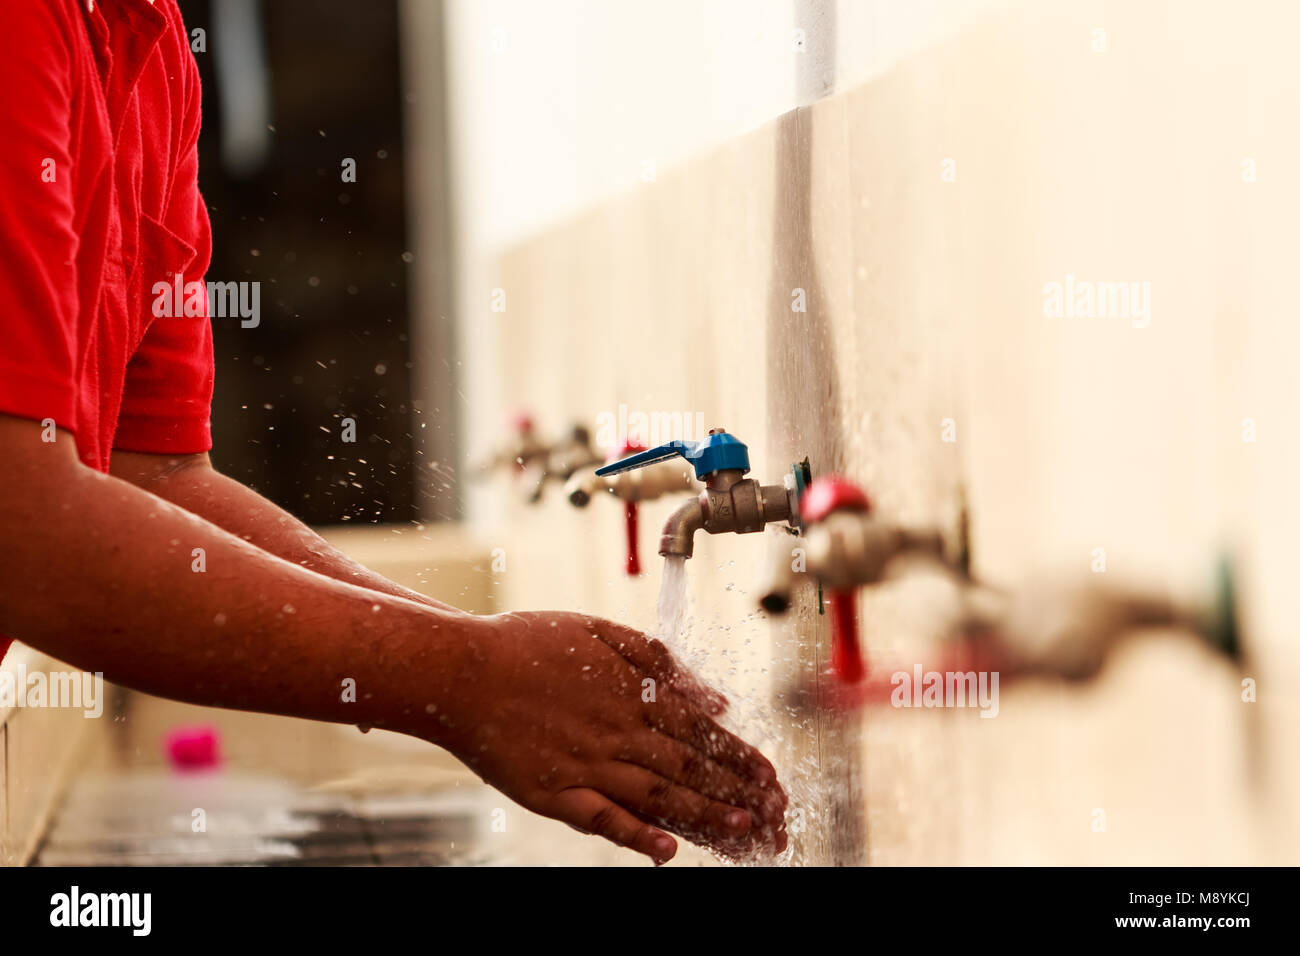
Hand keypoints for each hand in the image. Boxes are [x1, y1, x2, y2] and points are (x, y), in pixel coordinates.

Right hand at [424, 611, 787, 863]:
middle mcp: (615, 731)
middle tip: (773, 810)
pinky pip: (602, 819)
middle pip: (688, 766)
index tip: (769, 771)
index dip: (737, 752)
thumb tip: (711, 696)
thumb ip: (658, 660)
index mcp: (630, 691)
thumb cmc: (526, 644)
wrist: (459, 672)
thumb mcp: (598, 630)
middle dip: (735, 789)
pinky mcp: (553, 793)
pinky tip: (667, 851)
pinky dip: (636, 836)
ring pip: (657, 795)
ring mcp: (585, 765)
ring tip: (743, 830)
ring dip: (704, 814)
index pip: (699, 729)